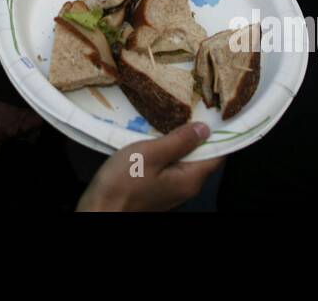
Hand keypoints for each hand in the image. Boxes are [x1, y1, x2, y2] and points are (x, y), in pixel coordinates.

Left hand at [0, 96, 43, 154]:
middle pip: (8, 139)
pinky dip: (32, 124)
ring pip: (23, 135)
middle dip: (6, 130)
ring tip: (18, 113)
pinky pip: (35, 129)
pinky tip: (28, 114)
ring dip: (20, 127)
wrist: (15, 74)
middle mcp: (9, 133)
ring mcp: (25, 128)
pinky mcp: (38, 121)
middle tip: (5, 116)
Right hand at [77, 122, 222, 210]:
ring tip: (170, 118)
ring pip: (185, 160)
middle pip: (202, 157)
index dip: (218, 133)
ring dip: (180, 141)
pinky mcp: (158, 190)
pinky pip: (171, 166)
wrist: (99, 210)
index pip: (218, 154)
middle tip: (189, 107)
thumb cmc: (123, 182)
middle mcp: (186, 188)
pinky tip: (155, 138)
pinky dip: (168, 151)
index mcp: (190, 179)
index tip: (211, 110)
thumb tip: (205, 129)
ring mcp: (172, 191)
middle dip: (197, 134)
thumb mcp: (151, 154)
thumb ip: (179, 141)